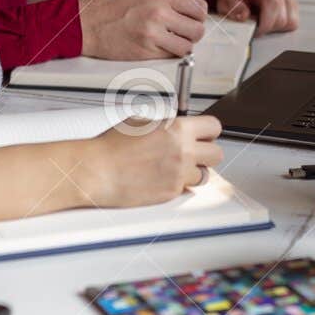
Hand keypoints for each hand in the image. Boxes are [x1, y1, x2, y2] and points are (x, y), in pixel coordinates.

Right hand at [78, 115, 223, 207]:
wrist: (97, 170)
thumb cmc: (111, 146)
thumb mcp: (140, 122)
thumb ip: (165, 124)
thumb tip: (174, 124)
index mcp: (177, 129)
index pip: (213, 127)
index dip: (209, 131)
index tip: (205, 134)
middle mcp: (183, 151)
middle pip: (217, 153)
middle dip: (207, 152)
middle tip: (195, 152)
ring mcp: (179, 174)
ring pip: (205, 174)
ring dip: (195, 171)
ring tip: (178, 167)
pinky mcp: (171, 192)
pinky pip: (186, 188)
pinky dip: (178, 184)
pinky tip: (163, 178)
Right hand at [79, 0, 207, 58]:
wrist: (86, 23)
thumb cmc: (111, 7)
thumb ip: (167, 1)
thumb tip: (189, 10)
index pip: (198, 7)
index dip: (199, 15)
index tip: (194, 18)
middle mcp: (159, 14)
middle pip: (197, 29)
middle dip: (194, 33)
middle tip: (185, 33)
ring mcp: (153, 35)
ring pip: (187, 47)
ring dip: (183, 46)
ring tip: (173, 42)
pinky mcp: (145, 53)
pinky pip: (170, 56)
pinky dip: (169, 54)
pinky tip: (159, 47)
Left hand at [216, 0, 298, 32]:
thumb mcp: (226, 1)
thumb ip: (232, 6)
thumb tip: (244, 15)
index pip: (273, 5)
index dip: (266, 23)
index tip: (256, 31)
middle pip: (282, 17)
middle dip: (269, 28)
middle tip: (256, 29)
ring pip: (290, 21)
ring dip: (276, 28)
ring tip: (263, 24)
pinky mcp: (292, 5)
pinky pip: (294, 23)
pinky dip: (282, 27)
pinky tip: (271, 23)